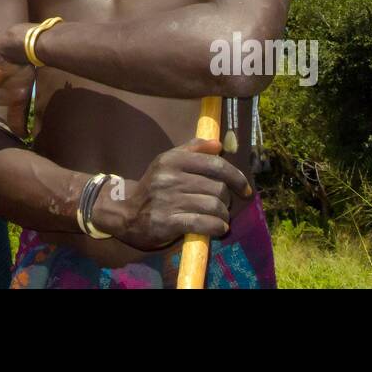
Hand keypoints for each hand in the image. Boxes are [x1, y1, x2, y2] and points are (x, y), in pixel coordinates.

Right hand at [94, 138, 252, 251]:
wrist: (126, 213)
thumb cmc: (153, 186)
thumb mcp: (168, 162)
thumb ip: (193, 149)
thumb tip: (219, 144)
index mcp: (172, 160)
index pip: (214, 164)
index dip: (236, 176)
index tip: (245, 188)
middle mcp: (170, 178)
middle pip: (217, 188)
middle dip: (227, 199)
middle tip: (223, 205)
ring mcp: (168, 200)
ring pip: (213, 206)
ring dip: (223, 215)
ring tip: (220, 217)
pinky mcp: (167, 222)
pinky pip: (203, 224)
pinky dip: (217, 227)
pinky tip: (218, 228)